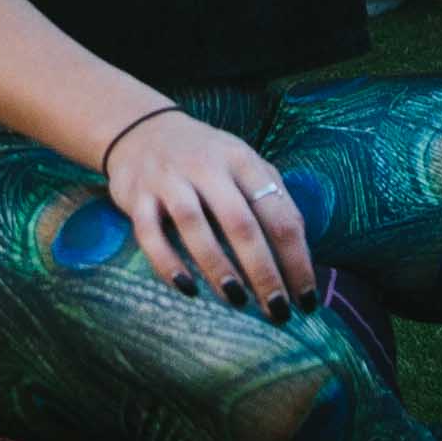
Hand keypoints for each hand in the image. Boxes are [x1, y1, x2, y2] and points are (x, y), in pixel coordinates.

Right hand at [103, 108, 314, 314]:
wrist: (141, 130)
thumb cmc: (206, 158)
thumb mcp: (243, 163)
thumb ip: (271, 198)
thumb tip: (299, 258)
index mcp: (242, 161)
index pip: (279, 215)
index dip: (296, 260)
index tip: (305, 299)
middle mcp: (206, 166)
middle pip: (240, 223)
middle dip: (263, 272)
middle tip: (277, 311)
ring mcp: (169, 179)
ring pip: (195, 226)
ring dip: (218, 267)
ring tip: (237, 300)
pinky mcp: (136, 196)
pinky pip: (150, 234)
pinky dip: (168, 263)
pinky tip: (186, 288)